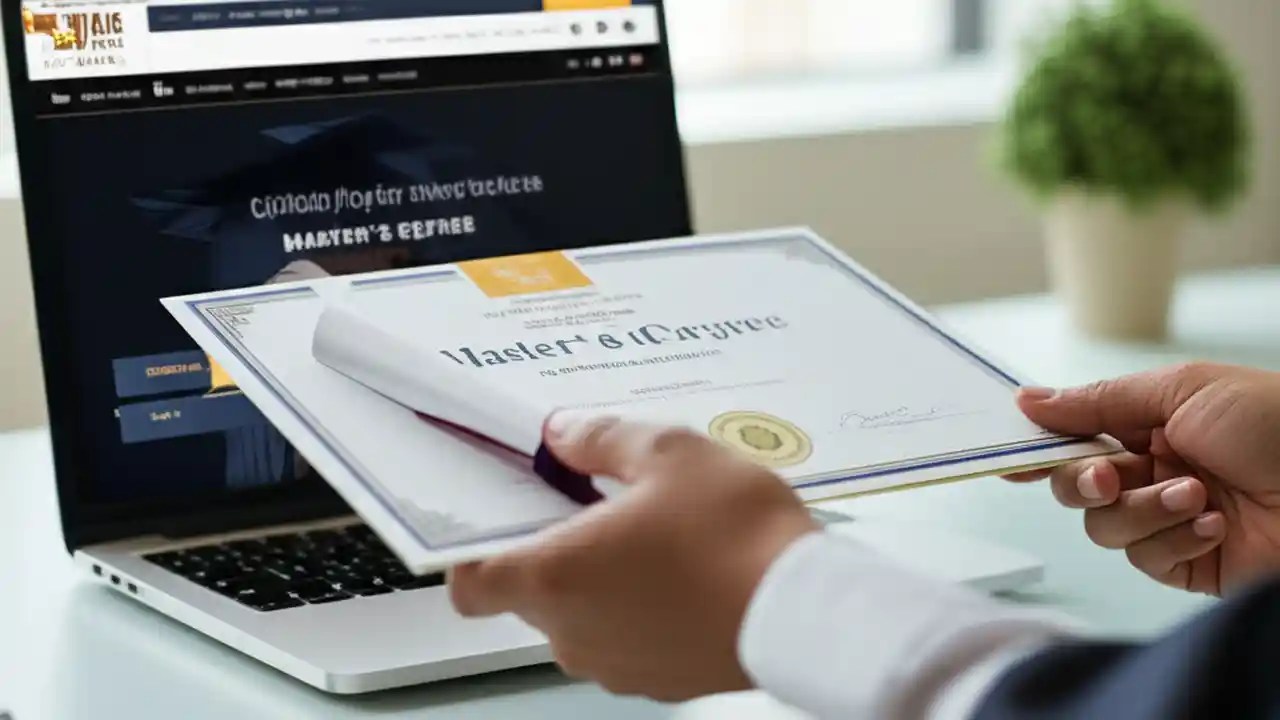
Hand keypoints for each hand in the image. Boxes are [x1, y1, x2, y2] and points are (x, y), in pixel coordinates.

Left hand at [449, 415, 818, 700]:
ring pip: (580, 619)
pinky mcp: (659, 682)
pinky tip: (684, 574)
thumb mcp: (669, 453)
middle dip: (558, 552)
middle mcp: (573, 632)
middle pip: (530, 595)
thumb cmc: (736, 535)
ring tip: (654, 538)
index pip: (469, 584)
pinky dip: (639, 612)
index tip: (500, 518)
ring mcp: (615, 666)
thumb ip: (601, 440)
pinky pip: (626, 641)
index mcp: (556, 575)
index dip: (473, 552)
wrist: (809, 612)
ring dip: (601, 583)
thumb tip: (565, 434)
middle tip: (600, 506)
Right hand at [1008, 363, 1279, 595]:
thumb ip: (1099, 400)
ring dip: (1143, 510)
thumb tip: (1028, 399)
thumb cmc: (1276, 422)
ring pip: (1103, 526)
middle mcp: (1152, 470)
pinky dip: (1173, 538)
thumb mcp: (1182, 391)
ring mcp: (1167, 518)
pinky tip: (1213, 522)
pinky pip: (1144, 558)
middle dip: (1083, 482)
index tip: (1011, 458)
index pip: (1076, 437)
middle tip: (1112, 477)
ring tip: (1195, 495)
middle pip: (1076, 486)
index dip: (1040, 448)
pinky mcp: (1187, 564)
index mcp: (1150, 424)